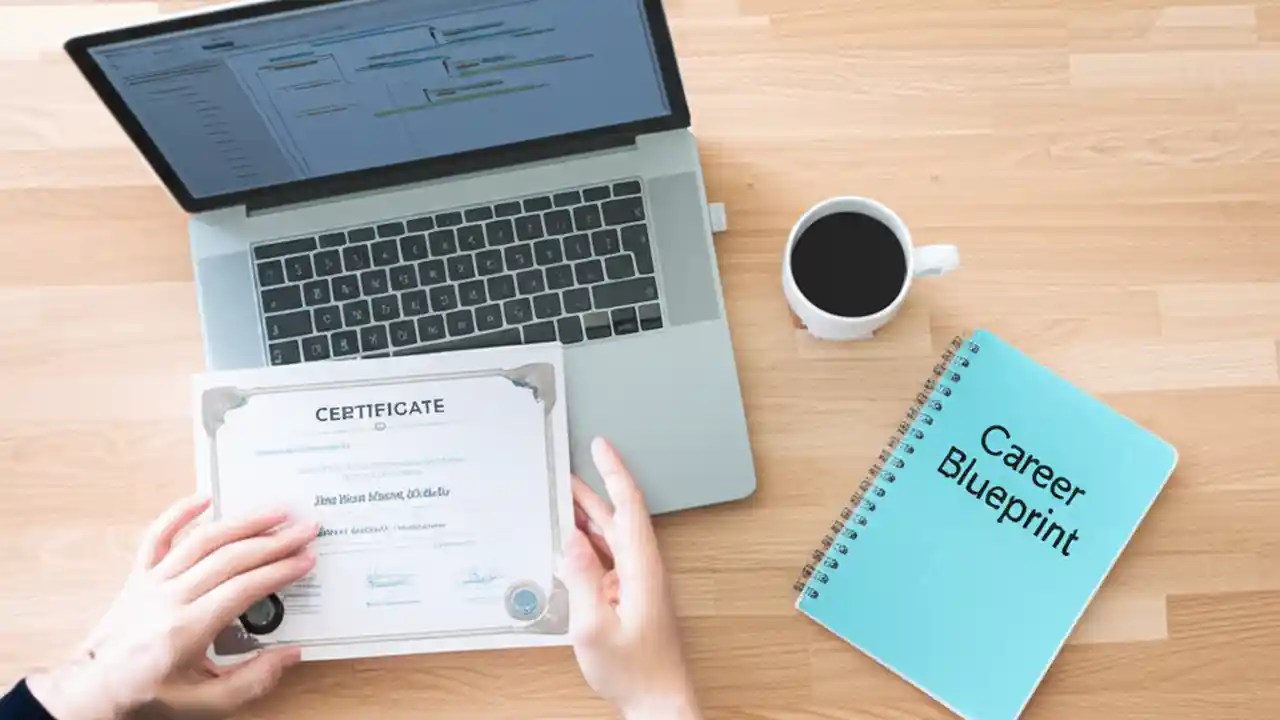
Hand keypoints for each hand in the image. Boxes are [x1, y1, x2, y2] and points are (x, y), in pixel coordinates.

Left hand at [27, 495, 318, 719]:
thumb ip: (251, 680)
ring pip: (202, 541)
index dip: (279, 571)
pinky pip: (157, 536)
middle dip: (274, 541)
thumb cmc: (146, 693)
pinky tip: (204, 499)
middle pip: (230, 559)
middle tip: (304, 529)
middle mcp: (170, 598)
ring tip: (273, 511)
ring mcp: (152, 582)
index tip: (305, 560)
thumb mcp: (205, 702)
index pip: (243, 588)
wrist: (94, 689)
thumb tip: (289, 655)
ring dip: (242, 522)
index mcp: (187, 629)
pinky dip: (179, 513)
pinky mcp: (139, 575)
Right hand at [557, 438, 700, 719]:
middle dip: (592, 489)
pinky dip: (585, 546)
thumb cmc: (634, 670)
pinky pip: (606, 559)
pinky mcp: (629, 597)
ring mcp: (636, 583)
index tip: (601, 445)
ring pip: (610, 537)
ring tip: (558, 499)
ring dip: (586, 518)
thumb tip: (570, 538)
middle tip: (563, 470)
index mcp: (641, 567)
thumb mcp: (594, 625)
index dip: (614, 472)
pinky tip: (565, 546)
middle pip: (617, 517)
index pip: (628, 505)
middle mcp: (642, 568)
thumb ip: (581, 578)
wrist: (657, 701)